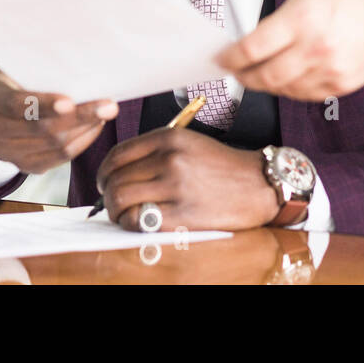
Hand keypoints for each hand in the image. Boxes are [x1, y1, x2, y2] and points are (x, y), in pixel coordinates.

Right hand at [0, 69, 116, 174]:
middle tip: (109, 105)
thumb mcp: (17, 67)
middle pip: (41, 128)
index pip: (15, 104)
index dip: (43, 104)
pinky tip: (94, 126)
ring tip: (105, 112)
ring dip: (85, 129)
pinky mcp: (23, 165)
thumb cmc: (15, 79)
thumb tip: (83, 67)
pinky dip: (81, 142)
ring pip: (53, 146)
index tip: (70, 101)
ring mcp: (6, 151)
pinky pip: (58, 158)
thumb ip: (41, 70)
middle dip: (80, 116)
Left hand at [95, 128, 279, 230]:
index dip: (104, 171)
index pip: (117, 155)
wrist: (259, 184)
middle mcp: (170, 160)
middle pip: (115, 179)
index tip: (106, 182)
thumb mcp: (189, 143)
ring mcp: (175, 187)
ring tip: (124, 214)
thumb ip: (155, 151)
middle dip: (107, 195)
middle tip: (113, 203)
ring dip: (115, 211)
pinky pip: (137, 221)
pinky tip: (139, 222)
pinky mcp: (181, 214)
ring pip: (120, 200)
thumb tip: (117, 173)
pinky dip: (130, 224)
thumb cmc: (222, 166)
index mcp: (169, 138)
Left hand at [216, 0, 363, 99]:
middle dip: (242, 76)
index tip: (220, 59)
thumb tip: (256, 46)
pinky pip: (307, 95)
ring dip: (266, 85)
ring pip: (284, 90)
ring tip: (258, 76)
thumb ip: (280, 23)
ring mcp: (330, 71)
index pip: (251, 50)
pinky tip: (287, 80)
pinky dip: (292, 89)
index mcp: (300, 20)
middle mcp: (314, 49)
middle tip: (234, 72)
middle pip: (263, 76)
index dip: (229, 58)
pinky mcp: (343, 85)